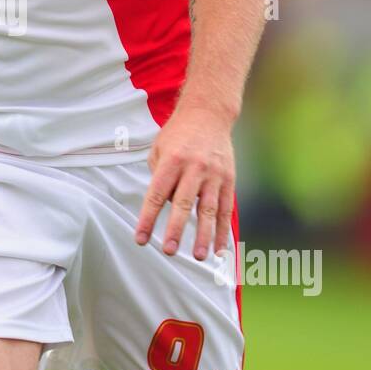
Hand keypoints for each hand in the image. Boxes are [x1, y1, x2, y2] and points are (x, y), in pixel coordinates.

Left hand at [134, 103, 234, 260]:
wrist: (208, 114)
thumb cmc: (178, 135)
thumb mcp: (159, 150)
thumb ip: (159, 178)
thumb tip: (161, 208)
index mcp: (171, 161)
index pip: (156, 195)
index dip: (148, 219)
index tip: (141, 239)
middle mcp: (193, 168)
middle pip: (183, 203)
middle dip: (176, 229)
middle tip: (169, 251)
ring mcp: (214, 174)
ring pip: (209, 209)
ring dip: (204, 235)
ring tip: (199, 256)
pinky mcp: (229, 179)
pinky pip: (226, 208)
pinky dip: (223, 230)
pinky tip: (220, 249)